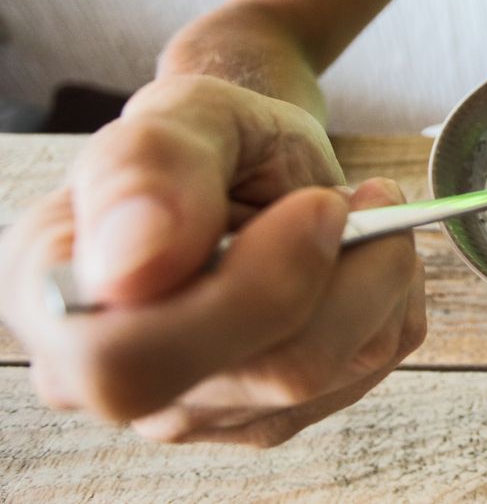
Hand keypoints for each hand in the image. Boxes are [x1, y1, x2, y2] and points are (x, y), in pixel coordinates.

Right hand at [0, 75, 426, 445]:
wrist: (248, 165)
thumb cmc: (206, 140)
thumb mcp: (181, 115)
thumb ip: (147, 169)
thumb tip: (133, 262)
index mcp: (57, 299)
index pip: (129, 361)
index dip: (242, 293)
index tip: (311, 206)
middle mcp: (115, 379)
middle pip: (267, 373)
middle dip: (337, 272)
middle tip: (340, 197)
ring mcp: (199, 409)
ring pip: (329, 369)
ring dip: (371, 273)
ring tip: (349, 211)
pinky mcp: (275, 414)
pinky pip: (368, 362)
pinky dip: (385, 293)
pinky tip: (355, 255)